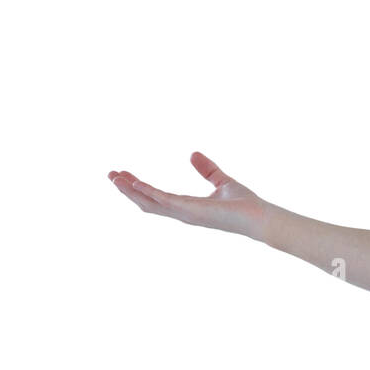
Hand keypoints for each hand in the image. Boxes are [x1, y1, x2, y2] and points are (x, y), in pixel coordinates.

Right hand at [108, 151, 270, 241]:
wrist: (259, 216)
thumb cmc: (244, 204)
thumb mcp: (222, 181)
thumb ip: (207, 169)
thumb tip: (192, 153)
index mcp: (187, 207)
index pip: (156, 197)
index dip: (138, 187)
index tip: (123, 174)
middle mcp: (182, 213)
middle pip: (146, 202)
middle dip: (127, 190)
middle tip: (111, 175)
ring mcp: (185, 214)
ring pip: (150, 203)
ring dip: (131, 191)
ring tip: (115, 178)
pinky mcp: (192, 211)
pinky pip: (165, 202)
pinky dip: (149, 193)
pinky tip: (136, 183)